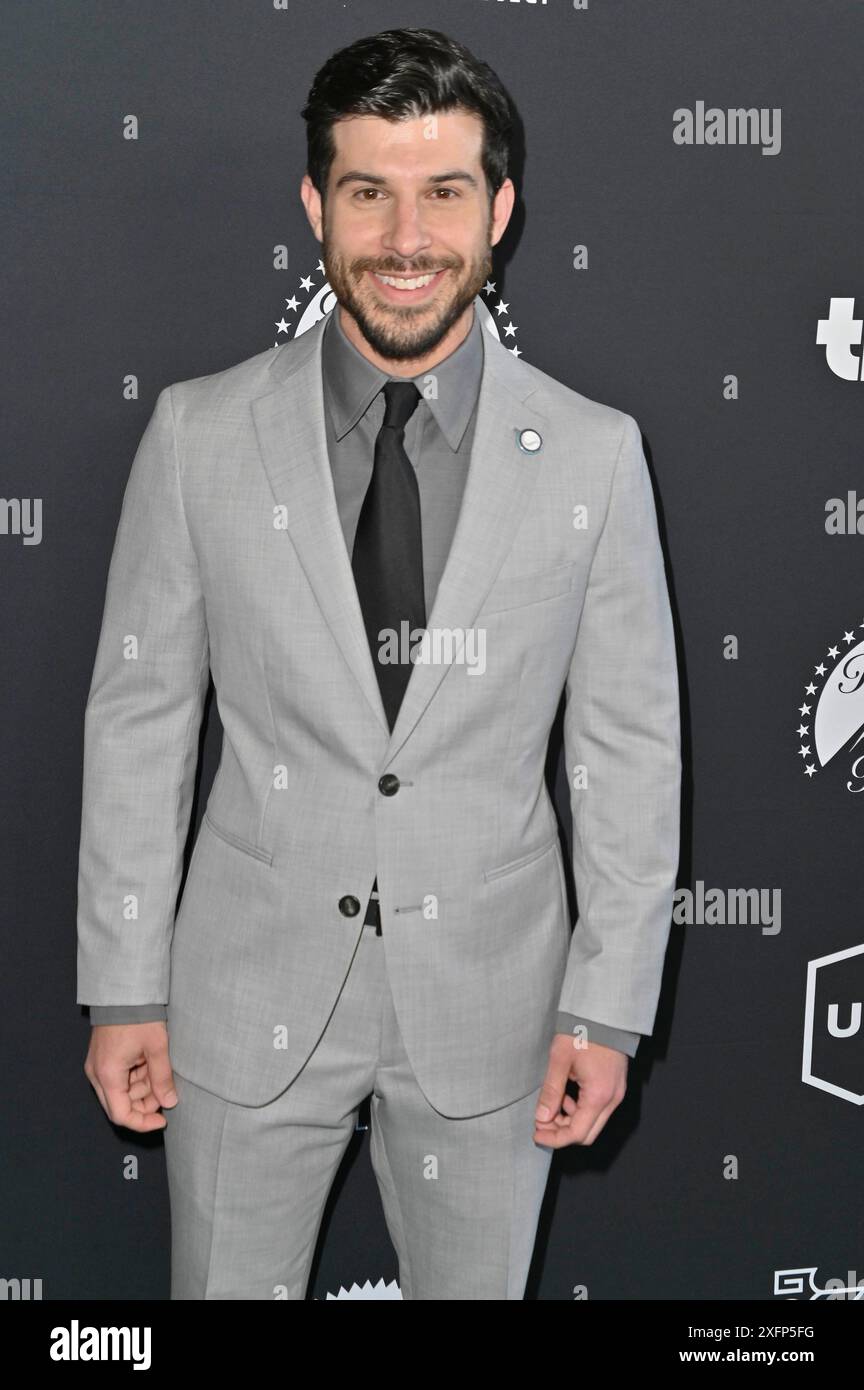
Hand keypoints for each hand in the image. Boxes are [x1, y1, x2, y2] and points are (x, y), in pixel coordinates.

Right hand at [84, 1021, 177, 1132]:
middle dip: (145, 1104)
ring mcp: (98, 1066)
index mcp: (108, 1075)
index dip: (143, 1122)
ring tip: (159, 1071)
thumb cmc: (139, 1016)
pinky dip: (136, 1077)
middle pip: (120, 1105)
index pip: (121, 1115)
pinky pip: (120, 1078)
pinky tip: (150, 1064)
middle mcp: (97, 1074)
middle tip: (165, 1092)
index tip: (162, 1119)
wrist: (124, 991)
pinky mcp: (103, 1059)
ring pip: (121, 1092)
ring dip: (142, 1089)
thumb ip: (162, 1078)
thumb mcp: (156, 1048)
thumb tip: (169, 1102)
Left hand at [533, 1032, 627, 1147]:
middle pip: (587, 1134)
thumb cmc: (582, 1032)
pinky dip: (579, 1110)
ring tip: (551, 1105)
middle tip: (541, 1122)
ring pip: (592, 1123)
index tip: (536, 1134)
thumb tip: (541, 1118)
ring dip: (570, 1121)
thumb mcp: (560, 1060)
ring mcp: (615, 1094)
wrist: (604, 1014)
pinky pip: (597, 1109)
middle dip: (561, 1132)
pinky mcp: (614, 1087)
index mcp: (599, 1095)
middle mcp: (612, 1099)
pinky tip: (565, 1096)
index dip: (555, 1138)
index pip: (577, 1133)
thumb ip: (551, 1091)